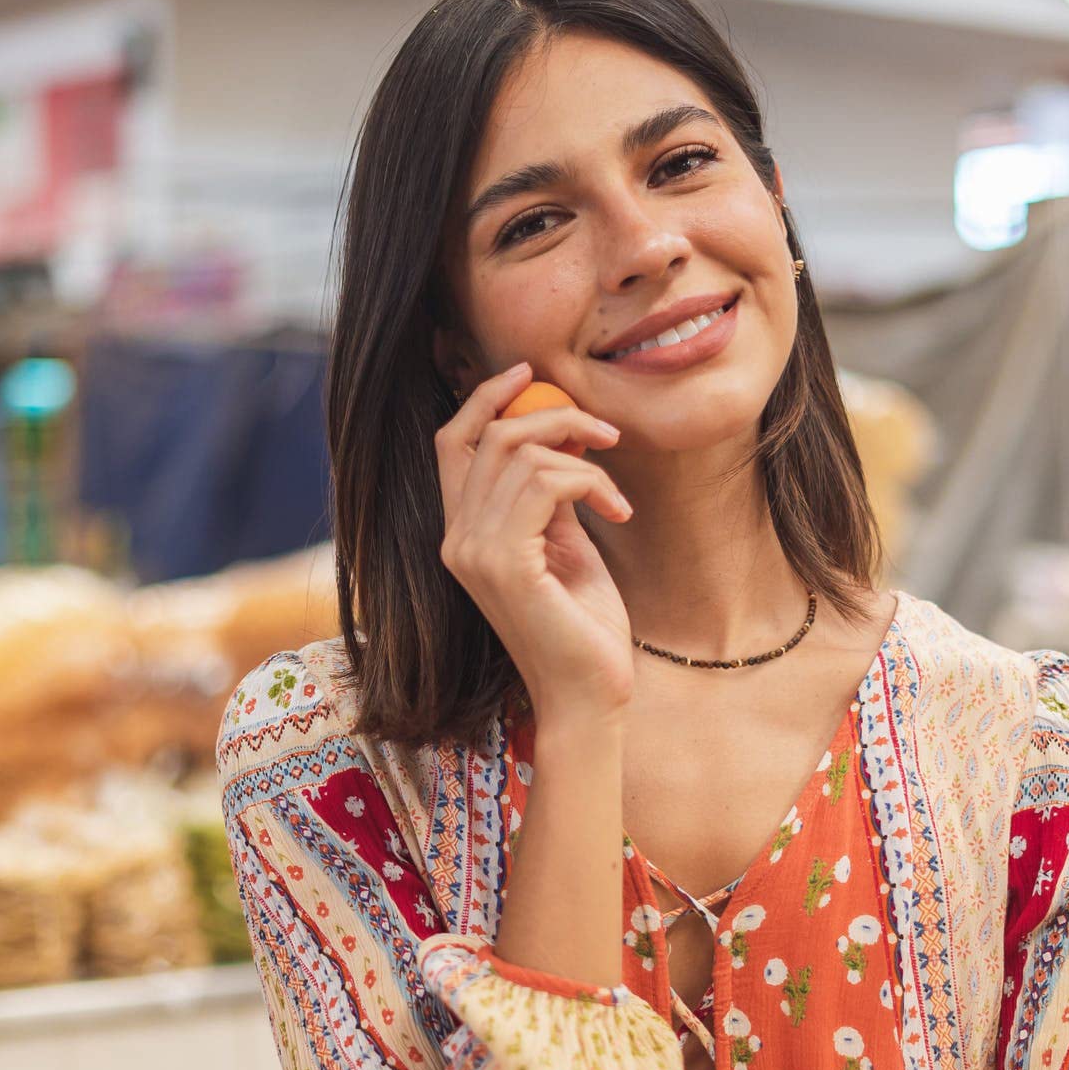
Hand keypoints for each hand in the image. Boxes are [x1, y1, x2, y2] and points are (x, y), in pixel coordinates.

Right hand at [436, 359, 635, 721]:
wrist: (589, 695)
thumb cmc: (582, 627)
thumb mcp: (563, 545)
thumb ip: (547, 497)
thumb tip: (557, 441)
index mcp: (462, 535)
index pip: (451, 442)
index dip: (484, 398)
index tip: (531, 374)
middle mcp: (455, 540)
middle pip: (488, 435)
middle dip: (553, 416)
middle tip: (604, 433)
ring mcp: (475, 553)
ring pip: (520, 453)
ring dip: (583, 457)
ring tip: (616, 495)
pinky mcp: (506, 565)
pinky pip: (547, 483)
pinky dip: (591, 483)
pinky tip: (617, 513)